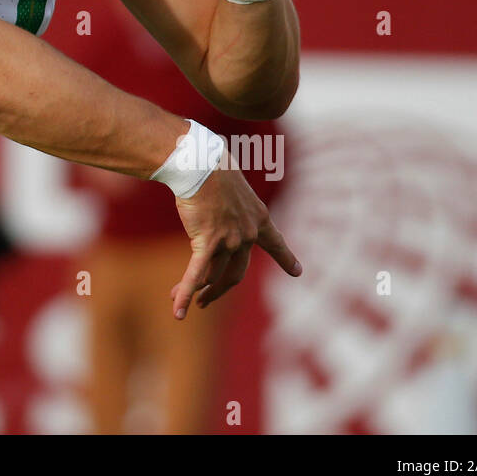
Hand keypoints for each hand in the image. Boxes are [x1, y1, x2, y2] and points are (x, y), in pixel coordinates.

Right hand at [169, 151, 300, 319]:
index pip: (275, 243)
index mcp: (258, 218)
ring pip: (213, 274)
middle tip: (208, 300)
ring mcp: (229, 240)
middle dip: (219, 289)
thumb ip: (229, 201)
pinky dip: (186, 293)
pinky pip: (195, 273)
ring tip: (185, 300)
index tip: (297, 271)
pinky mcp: (207, 241)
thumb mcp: (230, 183)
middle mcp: (247, 234)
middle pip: (235, 272)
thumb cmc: (213, 165)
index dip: (286, 258)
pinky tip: (178, 312)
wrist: (202, 163)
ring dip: (198, 291)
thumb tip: (216, 199)